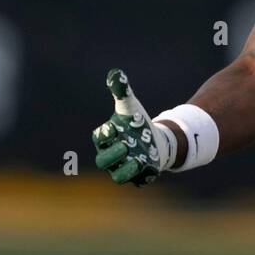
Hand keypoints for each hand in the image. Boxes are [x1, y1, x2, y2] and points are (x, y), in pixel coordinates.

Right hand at [91, 69, 174, 186]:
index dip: (105, 135)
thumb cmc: (137, 124)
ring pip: (119, 177)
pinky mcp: (140, 177)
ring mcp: (125, 168)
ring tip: (140, 160)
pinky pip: (139, 182)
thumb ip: (122, 92)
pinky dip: (145, 176)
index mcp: (105, 139)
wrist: (156, 140)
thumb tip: (116, 73)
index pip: (99, 139)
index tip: (115, 127)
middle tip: (127, 145)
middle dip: (113, 154)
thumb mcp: (131, 106)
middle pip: (103, 161)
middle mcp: (112, 157)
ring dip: (128, 169)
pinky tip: (154, 166)